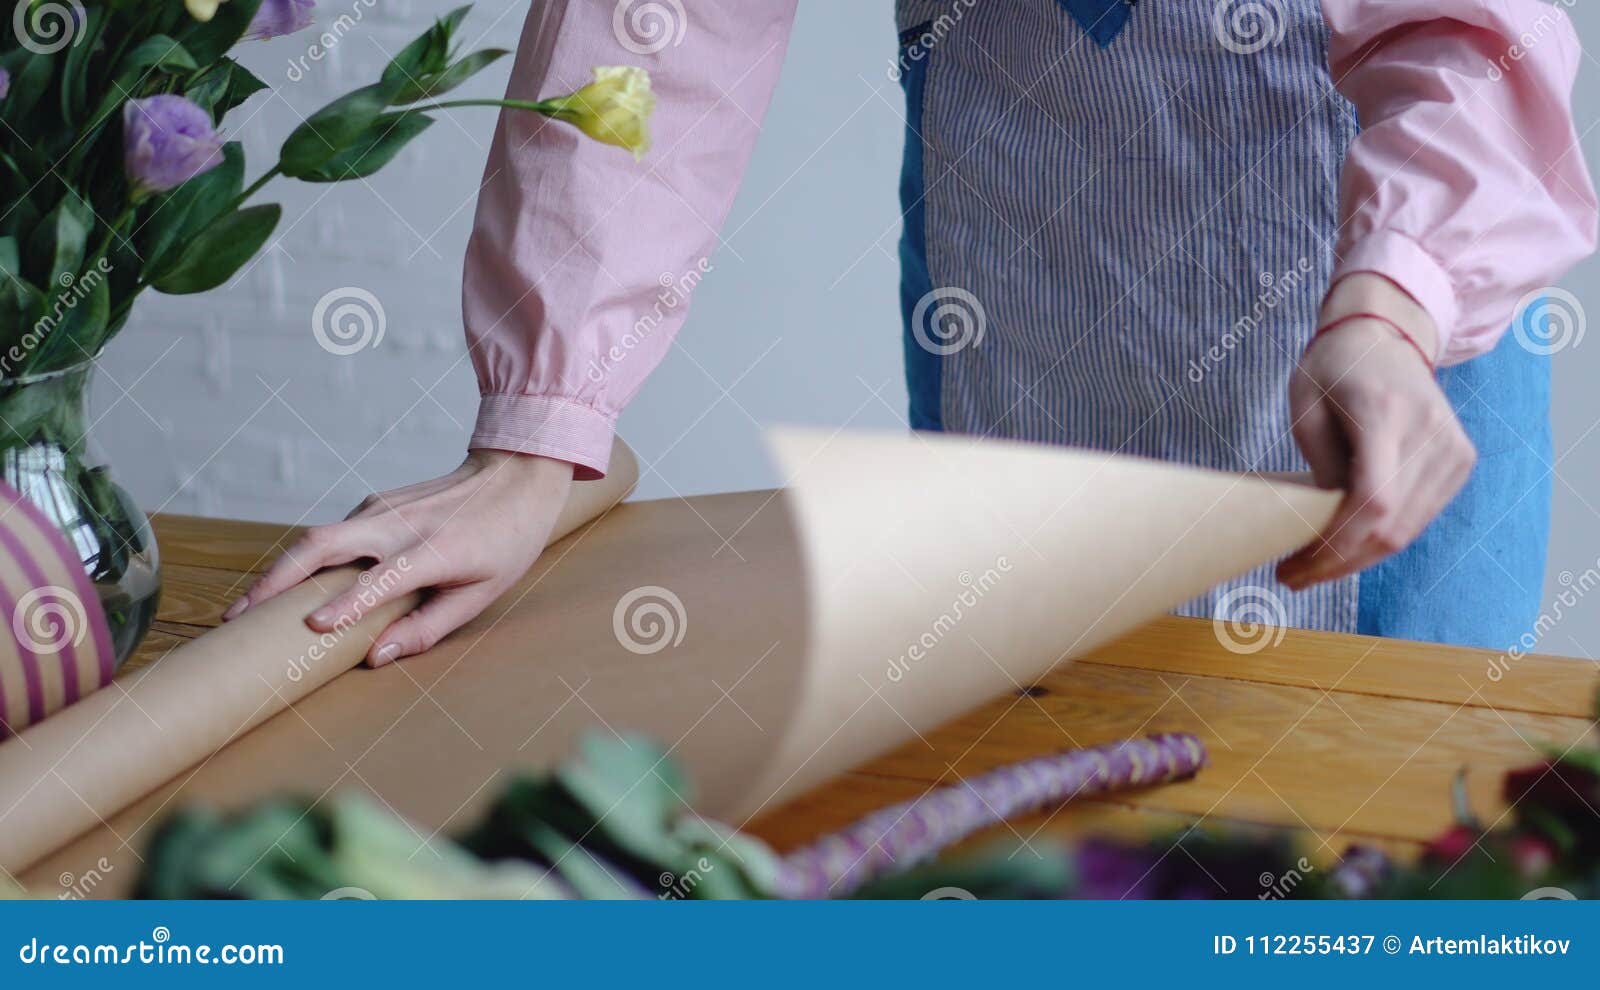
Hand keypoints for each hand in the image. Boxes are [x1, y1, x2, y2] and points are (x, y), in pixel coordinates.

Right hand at [223, 450, 574, 664]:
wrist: (515, 474)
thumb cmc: (506, 540)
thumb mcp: (483, 592)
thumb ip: (429, 627)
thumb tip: (375, 656)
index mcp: (435, 549)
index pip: (382, 578)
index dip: (347, 603)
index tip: (311, 627)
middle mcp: (400, 524)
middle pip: (323, 544)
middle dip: (277, 580)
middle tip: (238, 617)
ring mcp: (382, 509)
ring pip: (317, 536)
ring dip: (278, 570)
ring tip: (245, 609)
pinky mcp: (373, 505)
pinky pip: (331, 534)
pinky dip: (302, 560)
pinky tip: (283, 588)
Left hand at [1277, 275, 1474, 589]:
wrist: (1386, 334)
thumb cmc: (1334, 368)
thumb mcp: (1306, 410)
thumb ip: (1319, 467)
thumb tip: (1322, 528)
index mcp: (1387, 415)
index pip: (1373, 504)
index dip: (1336, 548)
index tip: (1294, 568)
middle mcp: (1431, 434)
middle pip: (1391, 528)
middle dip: (1338, 563)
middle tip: (1291, 578)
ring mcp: (1454, 449)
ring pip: (1407, 531)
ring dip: (1358, 558)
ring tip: (1311, 566)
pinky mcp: (1460, 461)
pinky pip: (1420, 517)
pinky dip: (1381, 538)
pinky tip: (1345, 545)